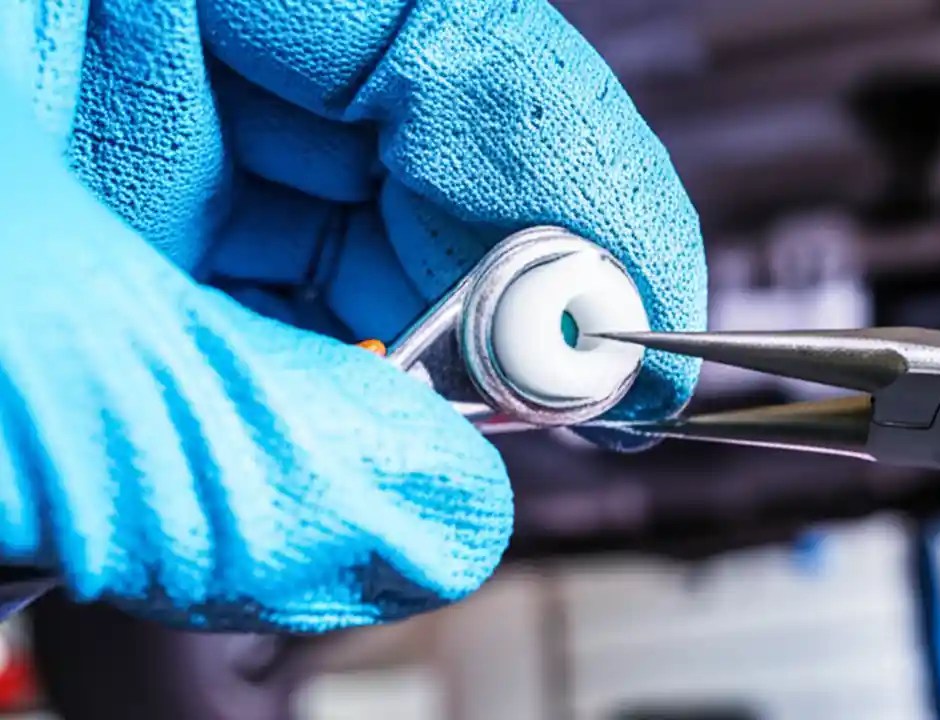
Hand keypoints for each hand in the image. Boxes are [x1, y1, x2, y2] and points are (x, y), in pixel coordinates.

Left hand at [0, 0, 705, 630]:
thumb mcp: (12, 365)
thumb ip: (243, 444)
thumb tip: (446, 516)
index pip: (441, 34)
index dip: (575, 176)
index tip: (643, 321)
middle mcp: (145, 57)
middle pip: (407, 147)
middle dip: (487, 298)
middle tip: (544, 418)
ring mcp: (130, 159)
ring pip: (343, 253)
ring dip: (395, 378)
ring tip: (408, 465)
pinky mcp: (118, 261)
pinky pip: (266, 323)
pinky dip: (308, 414)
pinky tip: (323, 465)